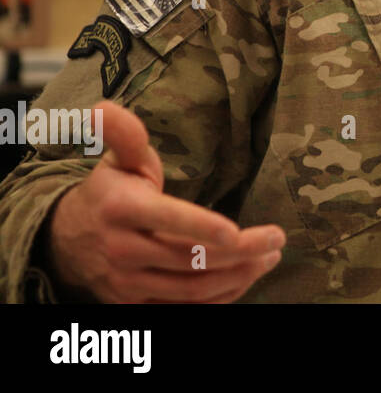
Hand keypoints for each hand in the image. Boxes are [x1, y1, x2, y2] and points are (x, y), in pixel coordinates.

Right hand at [45, 101, 284, 302]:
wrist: (67, 242)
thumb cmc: (109, 193)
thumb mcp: (118, 160)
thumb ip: (124, 135)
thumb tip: (103, 108)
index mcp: (122, 209)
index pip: (167, 220)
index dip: (202, 229)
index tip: (237, 232)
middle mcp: (123, 250)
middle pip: (189, 259)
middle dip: (241, 252)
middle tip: (276, 239)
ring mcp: (128, 283)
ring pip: (192, 289)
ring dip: (238, 276)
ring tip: (269, 257)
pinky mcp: (135, 305)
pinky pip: (184, 308)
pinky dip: (220, 297)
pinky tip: (246, 277)